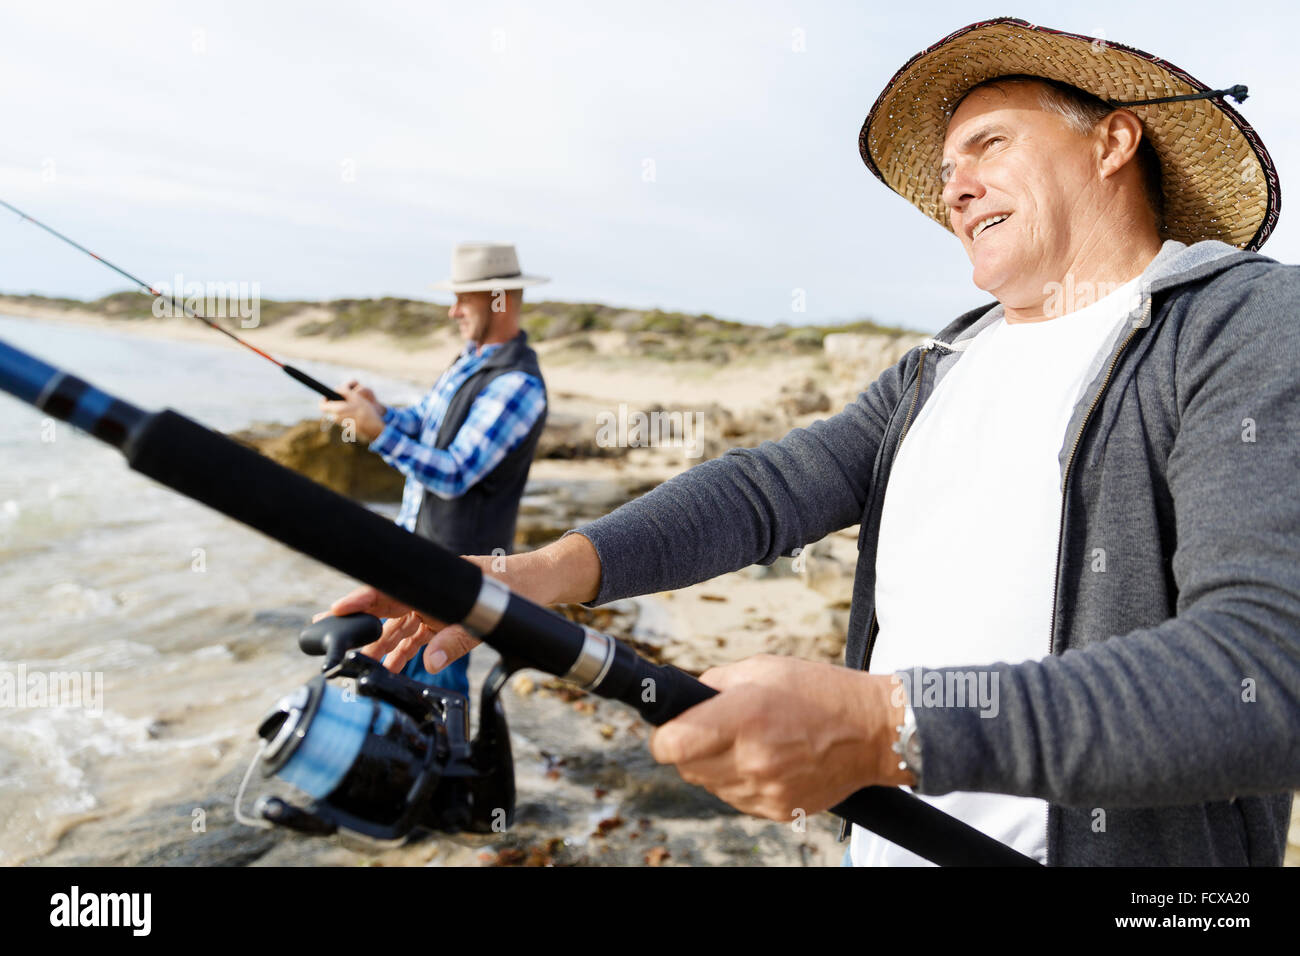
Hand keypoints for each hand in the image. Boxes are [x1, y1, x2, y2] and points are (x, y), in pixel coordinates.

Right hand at [314, 552, 553, 674]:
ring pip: (397, 629)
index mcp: (435, 580)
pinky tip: (387, 670)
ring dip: (378, 647)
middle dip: (355, 622)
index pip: (390, 590)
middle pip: (384, 609)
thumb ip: (459, 639)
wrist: (538, 583)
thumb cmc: (516, 586)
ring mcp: (433, 608)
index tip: (336, 611)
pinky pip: (415, 640)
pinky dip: (402, 655)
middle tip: (326, 635)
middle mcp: (429, 593)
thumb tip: (430, 661)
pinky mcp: (441, 622)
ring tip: (355, 665)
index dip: (361, 600)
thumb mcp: (490, 613)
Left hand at [319, 379, 385, 441]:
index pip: (322, 405)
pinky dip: (348, 414)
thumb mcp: (354, 396)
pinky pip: (344, 418)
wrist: (373, 427)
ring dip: (343, 407)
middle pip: (330, 409)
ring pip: (337, 413)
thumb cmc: (364, 410)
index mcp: (336, 410)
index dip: (324, 399)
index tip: (329, 396)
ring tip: (353, 404)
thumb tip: (336, 389)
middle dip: (335, 402)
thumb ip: (343, 390)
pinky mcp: (347, 427)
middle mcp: (336, 418)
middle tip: (344, 399)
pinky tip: (357, 412)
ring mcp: (341, 424)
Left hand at [648, 655, 910, 820]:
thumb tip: (682, 698)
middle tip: (715, 728)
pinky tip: (767, 759)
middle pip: (685, 767)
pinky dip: (741, 781)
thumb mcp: (763, 668)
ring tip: (750, 741)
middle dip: (691, 747)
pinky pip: (736, 799)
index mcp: (743, 717)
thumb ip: (715, 683)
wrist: (873, 732)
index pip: (670, 745)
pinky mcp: (777, 810)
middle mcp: (750, 758)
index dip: (663, 735)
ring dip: (715, 765)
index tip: (670, 727)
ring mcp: (764, 790)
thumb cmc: (821, 692)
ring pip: (708, 785)